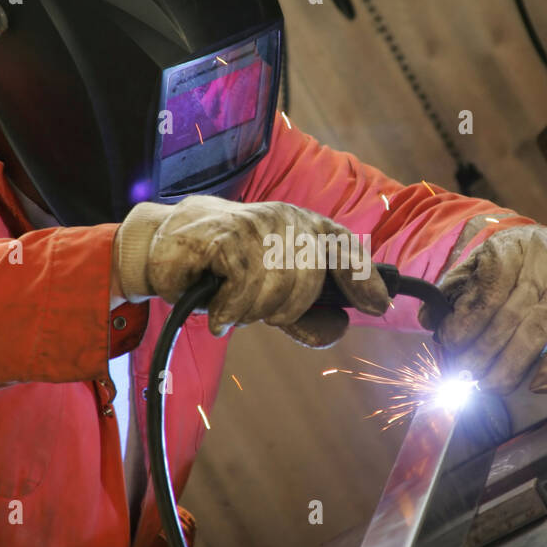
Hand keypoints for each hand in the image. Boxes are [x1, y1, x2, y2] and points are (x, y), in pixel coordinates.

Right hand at [114, 195, 389, 345]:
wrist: (166, 245)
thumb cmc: (222, 268)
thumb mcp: (269, 293)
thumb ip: (305, 314)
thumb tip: (340, 327)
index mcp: (303, 225)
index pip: (346, 247)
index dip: (366, 279)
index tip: (380, 305)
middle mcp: (285, 219)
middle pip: (309, 285)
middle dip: (282, 309)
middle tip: (253, 307)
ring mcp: (255, 224)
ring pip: (276, 291)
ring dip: (249, 312)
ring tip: (229, 303)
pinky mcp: (225, 237)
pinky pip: (243, 289)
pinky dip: (228, 310)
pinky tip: (217, 310)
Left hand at [419, 225, 546, 394]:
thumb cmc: (516, 264)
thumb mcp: (483, 263)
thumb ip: (456, 289)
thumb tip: (430, 319)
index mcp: (515, 244)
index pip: (490, 285)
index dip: (468, 319)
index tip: (450, 342)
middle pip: (512, 313)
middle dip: (484, 351)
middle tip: (464, 375)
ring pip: (540, 330)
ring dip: (512, 365)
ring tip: (489, 385)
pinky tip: (537, 385)